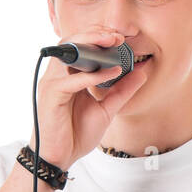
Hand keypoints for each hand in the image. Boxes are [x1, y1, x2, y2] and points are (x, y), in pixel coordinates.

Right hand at [29, 24, 150, 170]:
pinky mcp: (51, 97)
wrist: (61, 158)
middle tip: (117, 36)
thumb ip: (122, 90)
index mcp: (68, 75)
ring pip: (66, 52)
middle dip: (94, 33)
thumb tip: (140, 72)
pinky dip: (91, 75)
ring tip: (112, 43)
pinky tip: (110, 72)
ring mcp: (52, 84)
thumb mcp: (107, 109)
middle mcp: (58, 75)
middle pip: (71, 41)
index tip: (121, 38)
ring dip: (90, 44)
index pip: (80, 45)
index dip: (98, 36)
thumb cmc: (76, 134)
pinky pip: (70, 80)